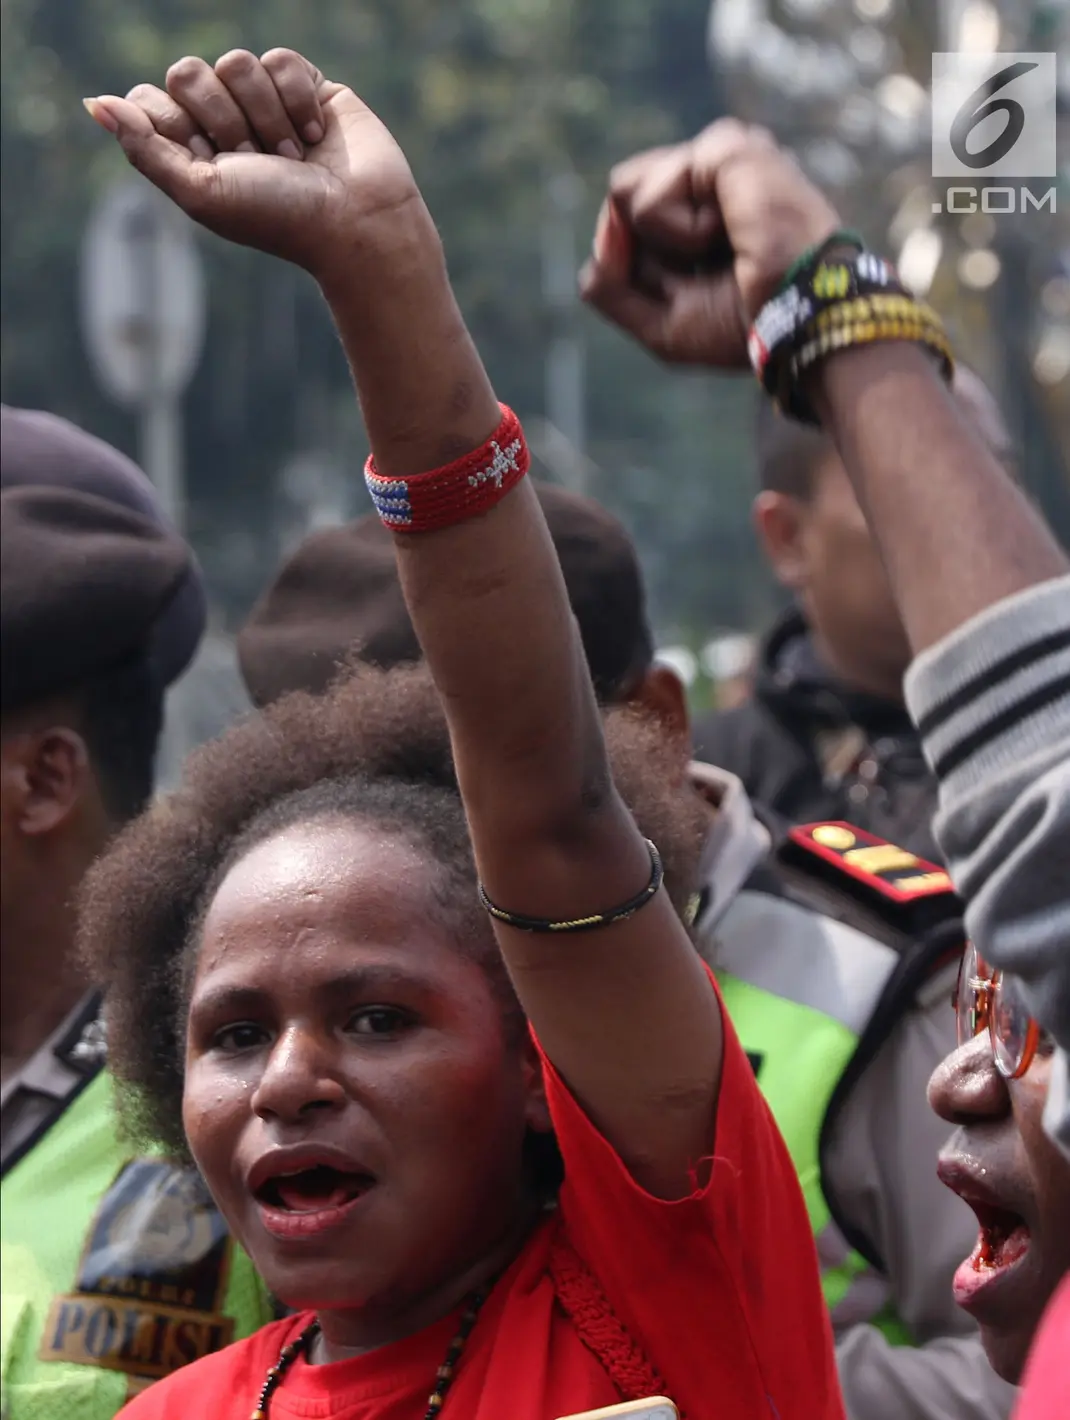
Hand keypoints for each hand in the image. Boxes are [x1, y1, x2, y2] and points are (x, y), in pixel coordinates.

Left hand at [84, 49, 425, 281]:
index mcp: (191, 152)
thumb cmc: (279, 218)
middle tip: (254, 158)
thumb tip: (94, 103)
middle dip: (222, 117)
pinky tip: (315, 134)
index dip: (175, 122)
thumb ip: (145, 148)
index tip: (208, 158)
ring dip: (266, 114)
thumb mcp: (200, 193)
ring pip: (238, 62)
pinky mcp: (307, 87)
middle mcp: (224, 124)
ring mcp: (265, 103)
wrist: (355, 220)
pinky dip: (298, 100)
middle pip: (190, 72)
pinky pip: (281, 60)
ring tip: (292, 155)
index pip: (150, 99)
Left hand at [580, 120, 840, 368]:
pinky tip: (726, 234)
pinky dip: (676, 233)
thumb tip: (596, 239)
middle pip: (620, 199)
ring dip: (661, 245)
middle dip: (643, 253)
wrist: (801, 320)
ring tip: (722, 248)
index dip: (633, 263)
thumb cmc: (744, 325)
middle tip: (707, 270)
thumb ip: (610, 286)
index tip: (693, 286)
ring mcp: (718, 151)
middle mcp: (712, 169)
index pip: (627, 215)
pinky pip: (646, 197)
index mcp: (704, 200)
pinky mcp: (722, 147)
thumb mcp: (658, 322)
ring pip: (624, 192)